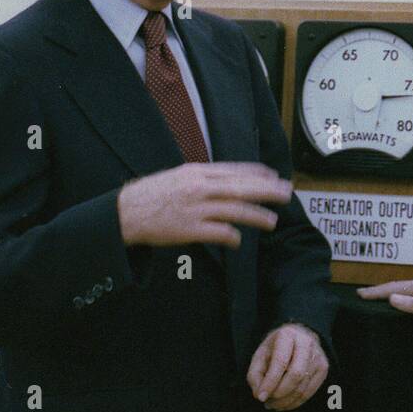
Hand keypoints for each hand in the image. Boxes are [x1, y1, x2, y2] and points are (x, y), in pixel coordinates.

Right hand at [117, 162, 290, 248]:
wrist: (126, 212)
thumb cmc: (153, 194)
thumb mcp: (180, 175)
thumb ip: (205, 177)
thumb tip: (231, 180)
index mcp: (198, 172)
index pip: (236, 170)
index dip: (258, 173)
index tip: (275, 176)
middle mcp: (200, 187)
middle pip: (242, 188)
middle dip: (268, 191)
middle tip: (287, 194)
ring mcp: (196, 208)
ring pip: (236, 210)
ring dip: (257, 216)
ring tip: (273, 221)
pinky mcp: (190, 230)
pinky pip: (219, 233)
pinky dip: (232, 236)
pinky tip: (239, 240)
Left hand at [246, 323, 328, 410]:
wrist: (297, 337)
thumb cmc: (275, 349)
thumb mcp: (259, 356)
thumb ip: (255, 375)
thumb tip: (260, 395)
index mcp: (287, 335)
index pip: (281, 362)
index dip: (270, 382)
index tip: (261, 397)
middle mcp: (306, 342)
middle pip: (295, 374)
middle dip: (279, 393)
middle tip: (267, 401)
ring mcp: (317, 355)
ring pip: (302, 386)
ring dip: (285, 401)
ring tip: (272, 404)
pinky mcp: (323, 368)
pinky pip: (309, 392)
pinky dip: (294, 402)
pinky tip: (283, 404)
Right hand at [357, 276, 412, 322]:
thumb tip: (392, 299)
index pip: (394, 289)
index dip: (377, 292)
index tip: (360, 294)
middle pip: (398, 285)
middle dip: (380, 290)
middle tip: (363, 294)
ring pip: (407, 286)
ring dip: (391, 289)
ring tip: (379, 294)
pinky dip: (403, 291)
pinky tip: (405, 296)